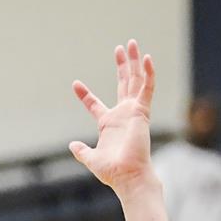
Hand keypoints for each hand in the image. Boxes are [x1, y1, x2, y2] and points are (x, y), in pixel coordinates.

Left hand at [69, 39, 156, 196]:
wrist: (128, 176)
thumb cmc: (113, 171)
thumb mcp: (91, 159)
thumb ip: (82, 151)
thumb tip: (72, 145)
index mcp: (109, 123)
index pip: (95, 104)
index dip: (85, 95)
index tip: (75, 84)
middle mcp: (123, 114)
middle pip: (123, 83)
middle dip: (122, 65)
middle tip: (120, 47)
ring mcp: (134, 112)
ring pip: (135, 80)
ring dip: (134, 62)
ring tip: (131, 44)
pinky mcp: (142, 112)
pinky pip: (148, 88)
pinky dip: (148, 74)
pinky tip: (147, 59)